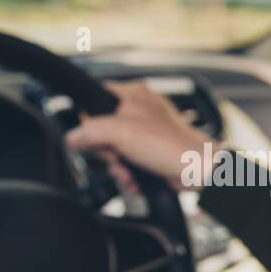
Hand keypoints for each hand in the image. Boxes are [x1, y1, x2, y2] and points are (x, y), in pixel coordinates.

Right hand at [66, 81, 212, 191]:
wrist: (198, 171)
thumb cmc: (171, 146)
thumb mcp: (120, 133)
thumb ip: (91, 131)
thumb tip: (72, 137)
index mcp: (133, 94)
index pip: (95, 99)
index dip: (90, 121)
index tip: (95, 136)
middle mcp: (141, 108)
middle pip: (103, 129)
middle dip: (108, 151)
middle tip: (117, 155)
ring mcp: (147, 130)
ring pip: (116, 149)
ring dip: (118, 166)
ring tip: (129, 170)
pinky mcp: (152, 150)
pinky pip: (129, 160)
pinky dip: (130, 172)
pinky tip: (137, 177)